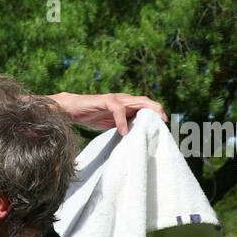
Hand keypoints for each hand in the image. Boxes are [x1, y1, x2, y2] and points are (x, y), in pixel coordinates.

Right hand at [50, 92, 166, 134]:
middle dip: (157, 111)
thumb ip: (123, 126)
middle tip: (165, 122)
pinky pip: (118, 109)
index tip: (164, 126)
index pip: (146, 107)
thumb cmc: (91, 116)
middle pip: (146, 102)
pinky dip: (122, 120)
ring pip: (137, 102)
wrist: (71, 109)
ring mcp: (115, 99)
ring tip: (153, 123)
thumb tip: (135, 137)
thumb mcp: (111, 123)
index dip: (156, 114)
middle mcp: (124, 99)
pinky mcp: (105, 101)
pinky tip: (124, 131)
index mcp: (127, 105)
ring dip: (147, 111)